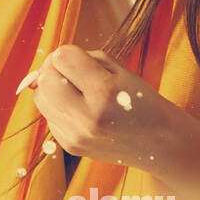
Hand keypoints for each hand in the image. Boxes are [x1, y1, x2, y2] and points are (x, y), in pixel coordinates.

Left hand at [21, 45, 189, 169]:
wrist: (159, 143)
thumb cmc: (140, 99)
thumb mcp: (119, 70)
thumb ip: (79, 60)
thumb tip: (41, 65)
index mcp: (105, 91)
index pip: (62, 58)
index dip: (67, 53)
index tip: (79, 59)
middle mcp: (87, 117)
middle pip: (44, 78)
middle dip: (53, 69)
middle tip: (70, 72)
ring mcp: (76, 135)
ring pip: (40, 97)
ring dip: (51, 88)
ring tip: (74, 90)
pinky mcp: (70, 146)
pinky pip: (49, 116)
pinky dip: (58, 107)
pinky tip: (79, 109)